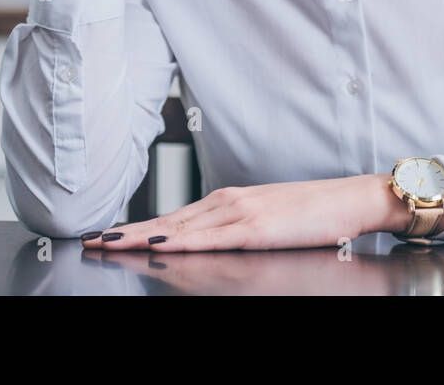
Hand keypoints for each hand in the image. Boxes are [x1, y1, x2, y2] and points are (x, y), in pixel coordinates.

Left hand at [81, 177, 383, 251]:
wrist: (353, 198)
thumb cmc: (318, 211)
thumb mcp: (270, 217)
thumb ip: (237, 228)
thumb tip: (210, 241)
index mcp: (230, 199)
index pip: (174, 216)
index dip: (137, 226)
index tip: (106, 233)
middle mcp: (229, 201)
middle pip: (167, 220)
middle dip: (127, 231)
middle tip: (90, 239)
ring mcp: (241, 213)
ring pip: (179, 227)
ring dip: (141, 235)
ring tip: (109, 242)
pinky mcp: (256, 228)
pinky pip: (210, 237)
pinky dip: (180, 240)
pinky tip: (159, 244)